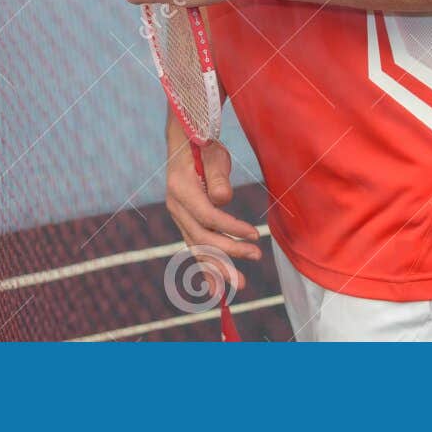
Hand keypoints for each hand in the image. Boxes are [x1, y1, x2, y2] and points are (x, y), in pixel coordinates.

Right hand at [165, 131, 260, 292]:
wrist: (184, 144)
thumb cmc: (203, 147)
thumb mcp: (213, 155)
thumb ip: (218, 177)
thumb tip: (224, 200)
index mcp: (180, 189)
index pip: (207, 216)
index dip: (231, 228)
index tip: (255, 234)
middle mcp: (176, 206)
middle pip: (201, 237)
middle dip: (228, 252)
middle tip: (256, 257)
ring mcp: (178, 216)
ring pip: (197, 247)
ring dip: (218, 268)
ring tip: (240, 284)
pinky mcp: (185, 222)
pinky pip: (195, 248)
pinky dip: (206, 267)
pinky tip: (215, 287)